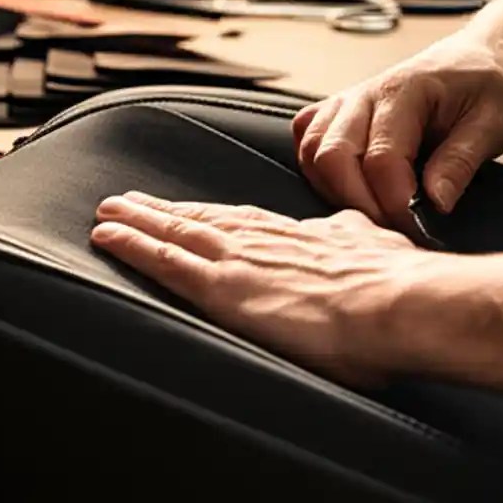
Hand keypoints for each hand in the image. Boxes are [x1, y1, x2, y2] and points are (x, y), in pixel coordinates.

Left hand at [91, 191, 431, 386]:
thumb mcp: (376, 245)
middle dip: (162, 211)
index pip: (243, 221)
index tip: (191, 210)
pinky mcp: (220, 288)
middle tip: (127, 201)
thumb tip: (354, 229)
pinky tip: (106, 238)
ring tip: (107, 211)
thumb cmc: (395, 287)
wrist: (396, 302)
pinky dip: (130, 246)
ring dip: (137, 220)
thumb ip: (355, 239)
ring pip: (173, 232)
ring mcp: (237, 260)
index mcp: (299, 235)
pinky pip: (162, 261)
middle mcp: (261, 240)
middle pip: (200, 219)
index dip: (212, 215)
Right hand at [292, 30, 502, 230]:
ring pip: (312, 153)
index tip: (417, 227)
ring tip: (374, 212)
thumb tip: (435, 203)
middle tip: (392, 228)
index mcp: (404, 92)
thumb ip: (461, 161)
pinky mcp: (336, 114)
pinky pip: (307, 144)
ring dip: (336, 192)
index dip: (394, 202)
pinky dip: (318, 173)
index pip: (381, 158)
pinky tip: (349, 189)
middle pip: (332, 158)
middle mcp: (365, 95)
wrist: (477, 57)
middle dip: (359, 204)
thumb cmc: (486, 85)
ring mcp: (345, 103)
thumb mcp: (494, 122)